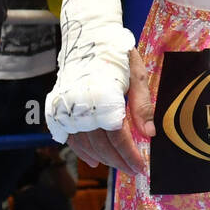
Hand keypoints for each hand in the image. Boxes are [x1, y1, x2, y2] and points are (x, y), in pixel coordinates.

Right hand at [68, 49, 152, 176]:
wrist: (87, 40)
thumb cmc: (116, 56)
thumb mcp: (136, 76)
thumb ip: (142, 105)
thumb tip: (150, 134)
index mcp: (104, 100)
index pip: (118, 137)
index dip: (130, 154)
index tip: (142, 167)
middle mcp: (83, 109)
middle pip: (102, 146)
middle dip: (120, 161)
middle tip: (134, 170)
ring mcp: (68, 111)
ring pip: (87, 146)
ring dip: (104, 159)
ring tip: (119, 166)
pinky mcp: (60, 112)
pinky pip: (71, 139)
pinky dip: (83, 152)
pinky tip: (94, 160)